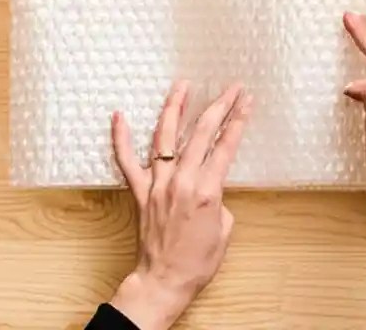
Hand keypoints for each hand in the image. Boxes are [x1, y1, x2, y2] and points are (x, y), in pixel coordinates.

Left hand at [108, 82, 252, 329]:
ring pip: (165, 137)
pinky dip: (121, 137)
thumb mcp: (225, 229)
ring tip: (182, 85)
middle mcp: (182, 182)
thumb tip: (211, 186)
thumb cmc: (198, 262)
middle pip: (200, 133)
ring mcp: (158, 184)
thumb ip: (220, 199)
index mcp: (207, 191)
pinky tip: (120, 116)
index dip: (238, 120)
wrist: (164, 280)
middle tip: (229, 88)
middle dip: (218, 106)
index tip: (246, 100)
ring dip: (174, 108)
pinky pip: (127, 161)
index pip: (225, 145)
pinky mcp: (140, 193)